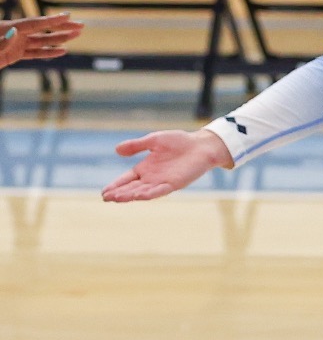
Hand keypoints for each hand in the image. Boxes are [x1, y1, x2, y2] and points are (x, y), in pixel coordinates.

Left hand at [0, 13, 83, 68]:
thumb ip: (2, 41)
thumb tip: (15, 30)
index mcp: (9, 28)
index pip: (35, 23)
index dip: (52, 20)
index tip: (68, 15)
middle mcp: (15, 33)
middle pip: (43, 28)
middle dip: (62, 26)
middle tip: (80, 25)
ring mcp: (16, 43)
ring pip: (42, 40)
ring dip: (59, 38)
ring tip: (76, 35)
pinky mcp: (15, 53)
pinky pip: (35, 52)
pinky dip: (48, 52)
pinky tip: (62, 51)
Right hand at [101, 129, 234, 201]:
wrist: (201, 145)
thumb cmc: (179, 142)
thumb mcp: (153, 140)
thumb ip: (136, 146)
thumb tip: (116, 150)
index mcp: (145, 168)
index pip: (127, 179)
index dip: (116, 185)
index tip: (104, 192)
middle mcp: (152, 178)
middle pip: (132, 188)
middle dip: (120, 193)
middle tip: (106, 198)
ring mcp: (163, 181)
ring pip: (143, 191)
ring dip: (131, 195)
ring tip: (117, 198)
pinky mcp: (175, 183)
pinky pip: (160, 190)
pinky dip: (149, 193)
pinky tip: (139, 196)